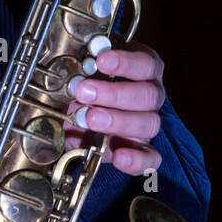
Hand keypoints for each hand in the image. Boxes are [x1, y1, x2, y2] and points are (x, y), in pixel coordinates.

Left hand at [62, 39, 165, 175]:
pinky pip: (150, 158)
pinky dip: (137, 160)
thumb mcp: (86, 72)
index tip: (101, 61)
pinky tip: (119, 158)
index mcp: (144, 69)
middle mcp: (151, 95)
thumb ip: (82, 71)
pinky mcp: (144, 150)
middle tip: (84, 92)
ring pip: (149, 123)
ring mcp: (148, 122)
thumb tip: (70, 75)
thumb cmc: (90, 85)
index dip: (126, 62)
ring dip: (118, 121)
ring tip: (90, 119)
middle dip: (113, 93)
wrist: (88, 111)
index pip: (146, 63)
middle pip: (147, 94)